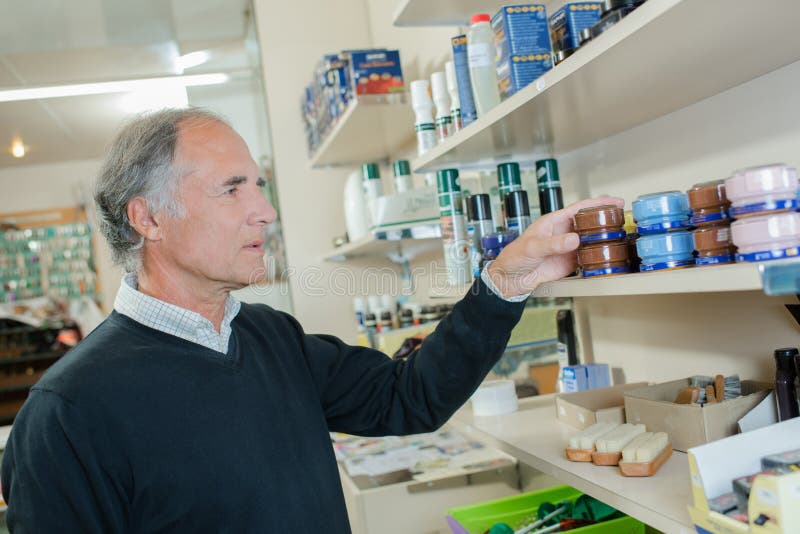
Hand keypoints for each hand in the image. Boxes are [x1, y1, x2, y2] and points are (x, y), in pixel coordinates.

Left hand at [487, 196, 624, 297]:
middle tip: (624, 219)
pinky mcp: (570, 263)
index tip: (615, 201)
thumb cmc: (514, 257)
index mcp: (554, 222)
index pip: (580, 208)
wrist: (510, 279)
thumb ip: (553, 244)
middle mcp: (563, 232)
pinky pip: (588, 257)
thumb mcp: (532, 247)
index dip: (598, 203)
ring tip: (622, 236)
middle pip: (589, 222)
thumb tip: (574, 239)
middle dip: (606, 219)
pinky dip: (598, 256)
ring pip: (591, 239)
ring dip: (605, 238)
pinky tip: (609, 255)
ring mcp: (568, 248)